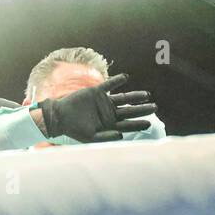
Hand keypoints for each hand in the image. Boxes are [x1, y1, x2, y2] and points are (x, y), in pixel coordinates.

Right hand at [38, 74, 155, 142]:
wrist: (60, 116)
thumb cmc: (74, 129)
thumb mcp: (90, 137)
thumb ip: (106, 137)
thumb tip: (122, 135)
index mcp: (109, 124)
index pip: (127, 124)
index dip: (138, 123)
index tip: (149, 123)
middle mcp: (109, 113)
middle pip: (129, 110)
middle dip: (142, 109)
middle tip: (155, 108)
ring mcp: (104, 102)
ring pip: (123, 98)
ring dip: (135, 96)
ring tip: (147, 95)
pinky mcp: (96, 92)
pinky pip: (109, 85)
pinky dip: (117, 80)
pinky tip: (126, 77)